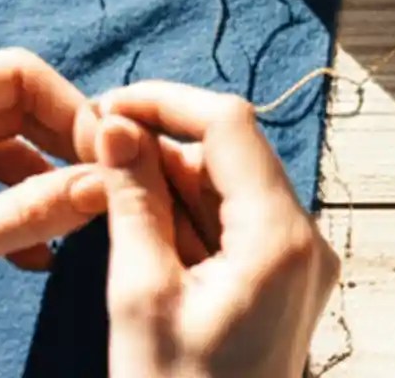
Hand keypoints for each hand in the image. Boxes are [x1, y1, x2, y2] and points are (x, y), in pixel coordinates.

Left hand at [0, 49, 106, 377]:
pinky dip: (16, 212)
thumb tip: (105, 185)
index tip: (114, 156)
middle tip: (110, 192)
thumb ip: (27, 213)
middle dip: (67, 146)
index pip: (15, 74)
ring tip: (84, 225)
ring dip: (46, 184)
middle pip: (16, 105)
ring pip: (6, 148)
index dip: (73, 107)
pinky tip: (37, 257)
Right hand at [85, 82, 339, 376]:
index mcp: (281, 239)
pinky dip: (182, 214)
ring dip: (166, 179)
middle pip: (228, 154)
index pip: (228, 125)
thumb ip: (131, 199)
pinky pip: (228, 222)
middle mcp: (302, 242)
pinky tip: (136, 224)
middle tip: (92, 149)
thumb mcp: (140, 292)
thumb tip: (113, 126)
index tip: (107, 107)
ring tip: (106, 192)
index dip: (164, 102)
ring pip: (225, 185)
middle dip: (160, 144)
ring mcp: (293, 262)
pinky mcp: (277, 280)